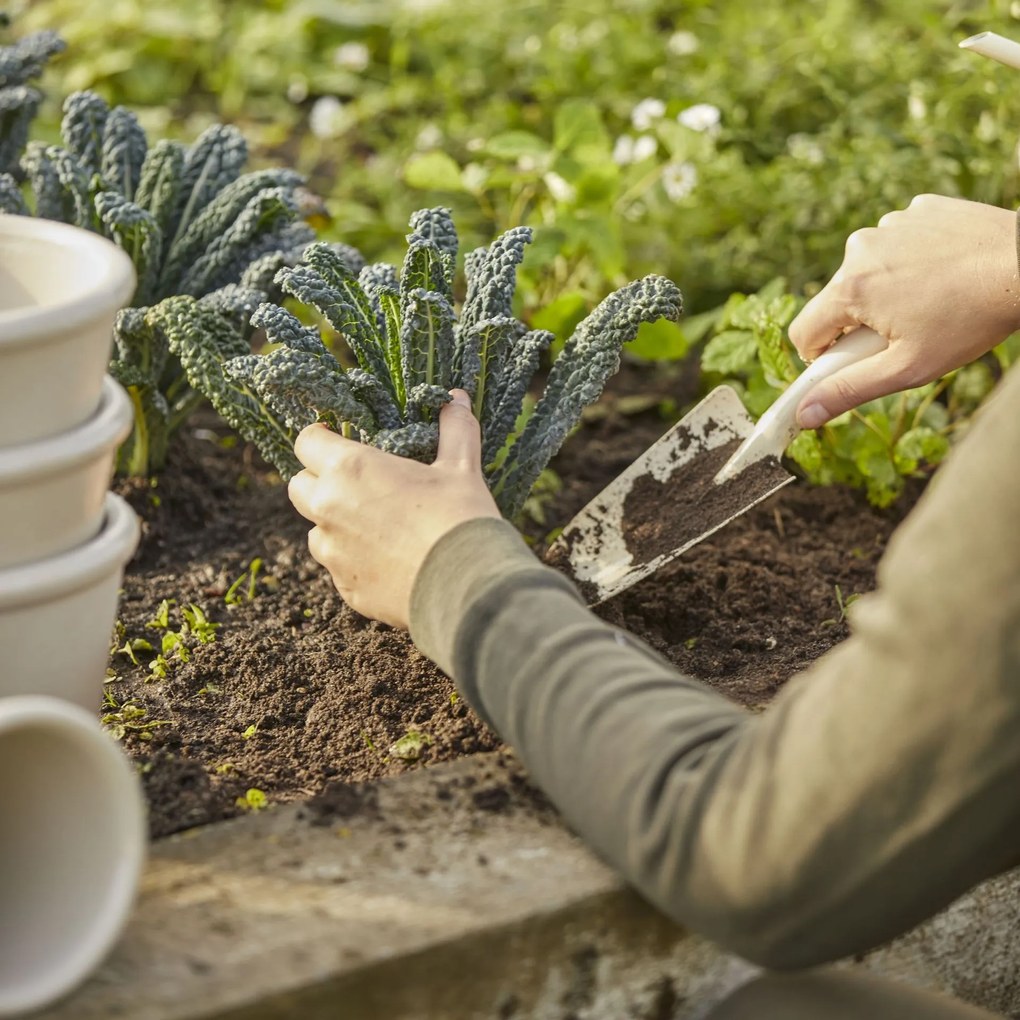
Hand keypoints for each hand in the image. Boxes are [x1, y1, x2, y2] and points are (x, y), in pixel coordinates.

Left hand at [288, 390, 500, 627]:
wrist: (466, 586)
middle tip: (355, 482)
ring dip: (335, 525)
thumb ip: (454, 429)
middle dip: (318, 480)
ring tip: (375, 526)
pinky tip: (389, 561)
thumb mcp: (461, 467)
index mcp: (350, 470)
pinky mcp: (346, 589)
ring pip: (316, 532)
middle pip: (298, 486)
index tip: (336, 437)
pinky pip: (338, 568)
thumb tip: (456, 397)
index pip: (306, 442)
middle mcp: (329, 509)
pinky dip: (355, 561)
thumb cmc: (460, 518)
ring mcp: (334, 553)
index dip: (319, 437)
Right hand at [788, 195, 1019, 427]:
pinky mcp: (918, 210)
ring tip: (931, 302)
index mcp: (850, 288)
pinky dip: (911, 261)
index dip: (823, 356)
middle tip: (905, 333)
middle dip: (860, 322)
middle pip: (836, 300)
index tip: (853, 362)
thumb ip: (849, 391)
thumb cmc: (970, 321)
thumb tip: (804, 414)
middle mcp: (860, 249)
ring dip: (885, 290)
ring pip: (867, 271)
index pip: (804, 332)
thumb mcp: (906, 369)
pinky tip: (943, 272)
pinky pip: (896, 243)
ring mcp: (890, 224)